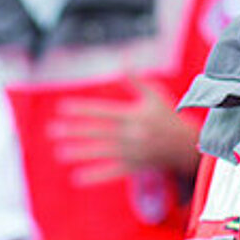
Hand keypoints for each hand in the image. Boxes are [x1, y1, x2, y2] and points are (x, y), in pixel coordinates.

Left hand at [48, 80, 199, 184]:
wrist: (186, 144)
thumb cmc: (168, 115)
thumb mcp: (155, 95)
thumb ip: (136, 81)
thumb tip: (123, 62)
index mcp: (133, 115)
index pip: (102, 112)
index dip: (82, 110)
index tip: (63, 108)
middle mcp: (130, 135)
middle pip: (96, 132)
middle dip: (73, 131)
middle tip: (53, 130)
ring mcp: (131, 153)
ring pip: (100, 153)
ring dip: (79, 152)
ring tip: (60, 152)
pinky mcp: (133, 167)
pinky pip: (111, 172)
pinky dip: (95, 176)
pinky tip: (77, 177)